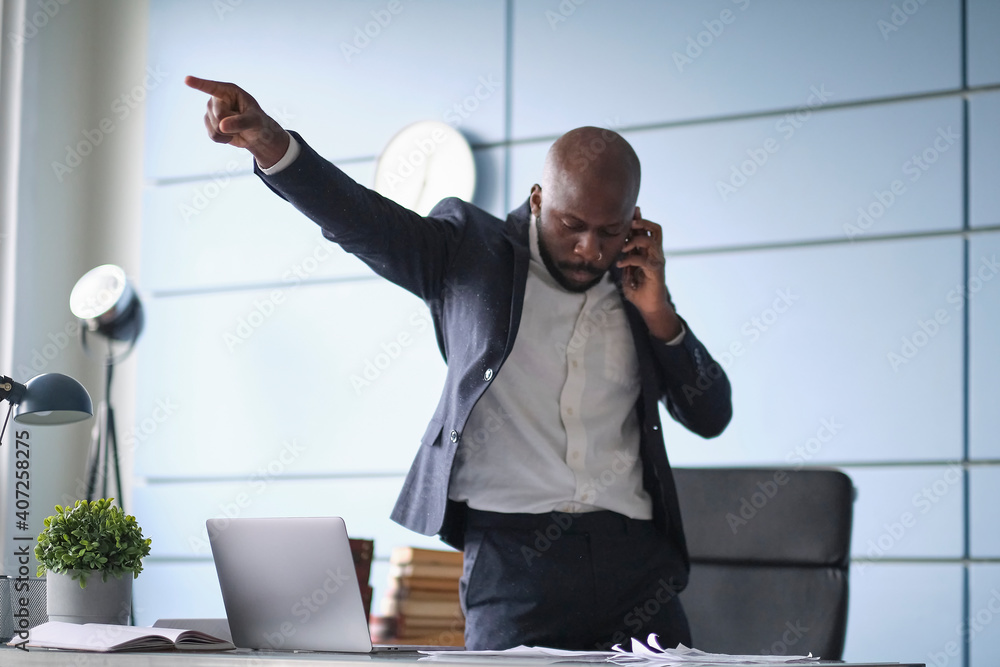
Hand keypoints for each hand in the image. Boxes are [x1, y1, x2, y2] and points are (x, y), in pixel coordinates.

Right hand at [184, 75, 288, 168]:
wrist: (255, 134)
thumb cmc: (258, 122)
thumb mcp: (255, 121)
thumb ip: (240, 122)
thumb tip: (221, 126)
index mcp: (229, 91)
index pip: (212, 87)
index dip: (199, 84)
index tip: (186, 79)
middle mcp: (217, 99)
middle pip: (217, 114)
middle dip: (231, 123)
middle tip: (242, 122)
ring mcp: (211, 111)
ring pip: (214, 127)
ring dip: (228, 133)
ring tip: (237, 128)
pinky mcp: (209, 123)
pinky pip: (212, 135)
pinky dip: (224, 139)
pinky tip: (230, 134)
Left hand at [617, 207, 682, 340]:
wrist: (649, 307)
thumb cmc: (639, 290)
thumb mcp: (629, 271)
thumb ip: (626, 259)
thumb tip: (616, 248)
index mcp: (649, 251)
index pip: (647, 230)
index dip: (639, 220)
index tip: (630, 211)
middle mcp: (655, 253)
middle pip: (655, 229)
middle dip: (642, 222)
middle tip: (629, 223)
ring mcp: (657, 261)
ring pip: (651, 240)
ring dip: (635, 239)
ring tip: (623, 246)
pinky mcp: (656, 271)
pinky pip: (643, 260)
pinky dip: (630, 259)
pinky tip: (620, 264)